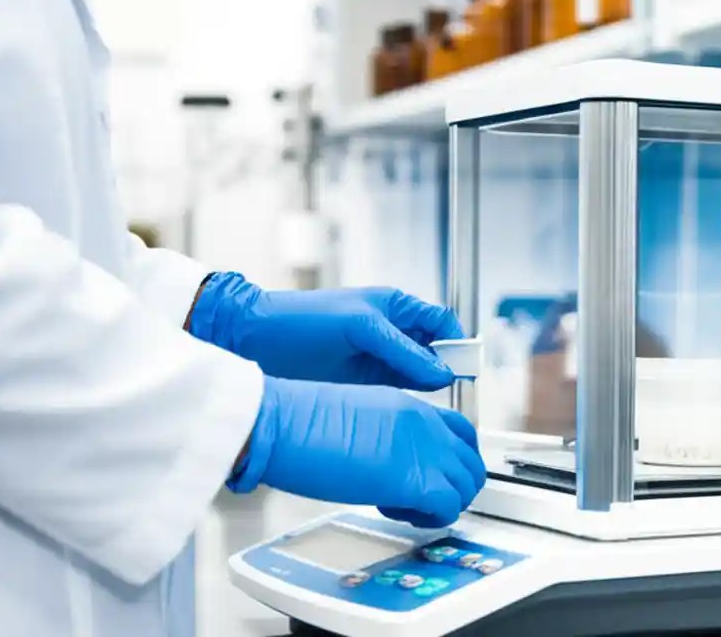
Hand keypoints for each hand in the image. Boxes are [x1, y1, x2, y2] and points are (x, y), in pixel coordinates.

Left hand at [189, 273, 463, 390]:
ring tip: (431, 405)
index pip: (441, 323)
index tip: (466, 365)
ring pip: (417, 376)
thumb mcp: (360, 327)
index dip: (457, 342)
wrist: (254, 341)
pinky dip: (406, 401)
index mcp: (394, 307)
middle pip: (434, 351)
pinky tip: (408, 412)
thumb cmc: (302, 319)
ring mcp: (377, 360)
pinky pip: (396, 393)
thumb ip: (402, 350)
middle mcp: (390, 333)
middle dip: (446, 368)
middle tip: (453, 389)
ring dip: (427, 389)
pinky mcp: (363, 384)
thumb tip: (441, 372)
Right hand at [229, 376, 485, 527]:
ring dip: (443, 503)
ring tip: (408, 508)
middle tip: (428, 499)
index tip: (439, 474)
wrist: (282, 424)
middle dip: (455, 486)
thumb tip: (387, 460)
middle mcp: (424, 424)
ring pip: (466, 485)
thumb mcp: (357, 416)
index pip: (458, 431)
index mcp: (409, 406)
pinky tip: (400, 513)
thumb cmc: (299, 422)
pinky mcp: (415, 481)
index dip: (454, 459)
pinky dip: (431, 518)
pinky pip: (448, 507)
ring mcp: (424, 450)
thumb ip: (384, 435)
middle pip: (470, 461)